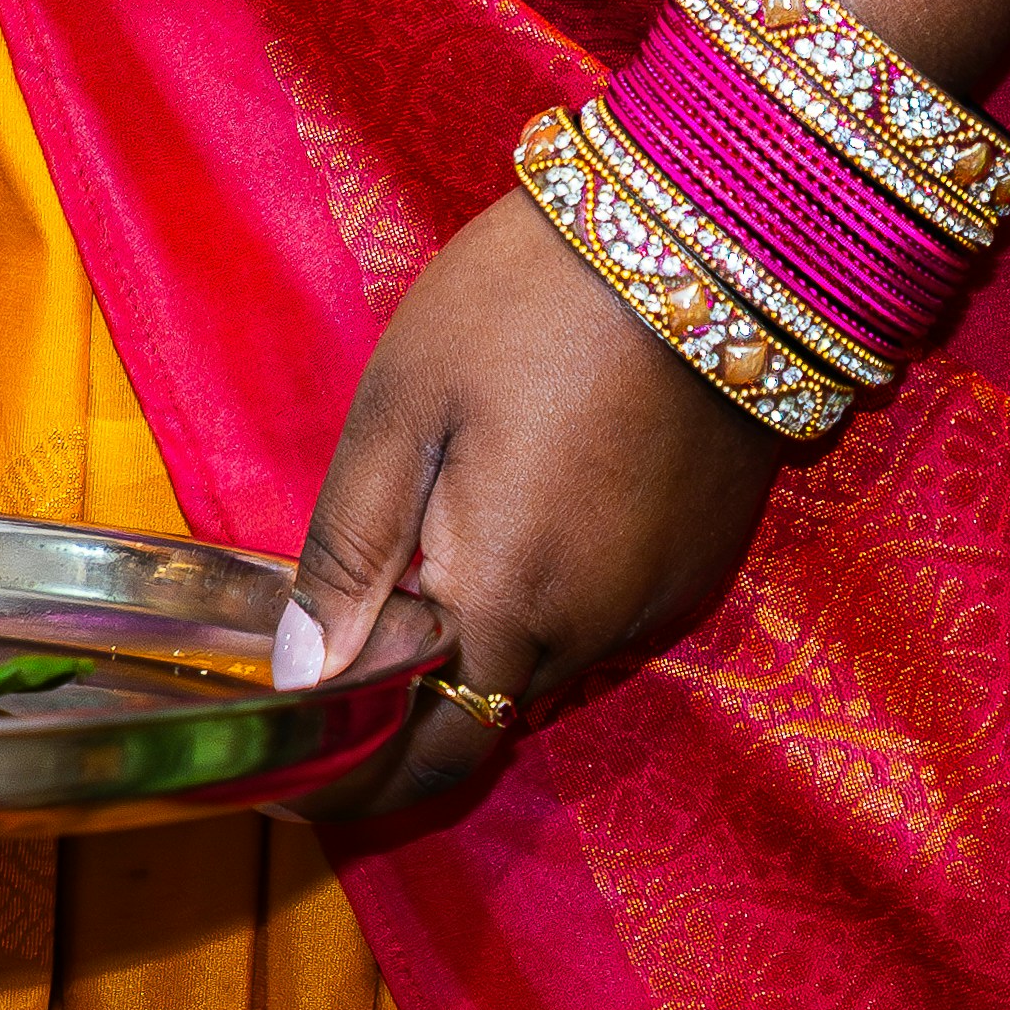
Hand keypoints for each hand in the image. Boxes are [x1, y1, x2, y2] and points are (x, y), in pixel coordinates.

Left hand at [275, 188, 788, 814]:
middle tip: (337, 641)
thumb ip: (350, 552)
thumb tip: (303, 676)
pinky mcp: (698, 564)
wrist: (716, 231)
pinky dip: (538, 597)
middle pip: (480, 713)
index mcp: (505, 604)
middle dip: (406, 704)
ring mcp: (657, 602)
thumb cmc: (531, 304)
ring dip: (474, 635)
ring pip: (537, 665)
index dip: (353, 778)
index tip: (292, 765)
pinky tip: (510, 510)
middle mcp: (593, 633)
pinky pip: (595, 617)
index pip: (426, 758)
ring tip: (421, 546)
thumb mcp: (402, 410)